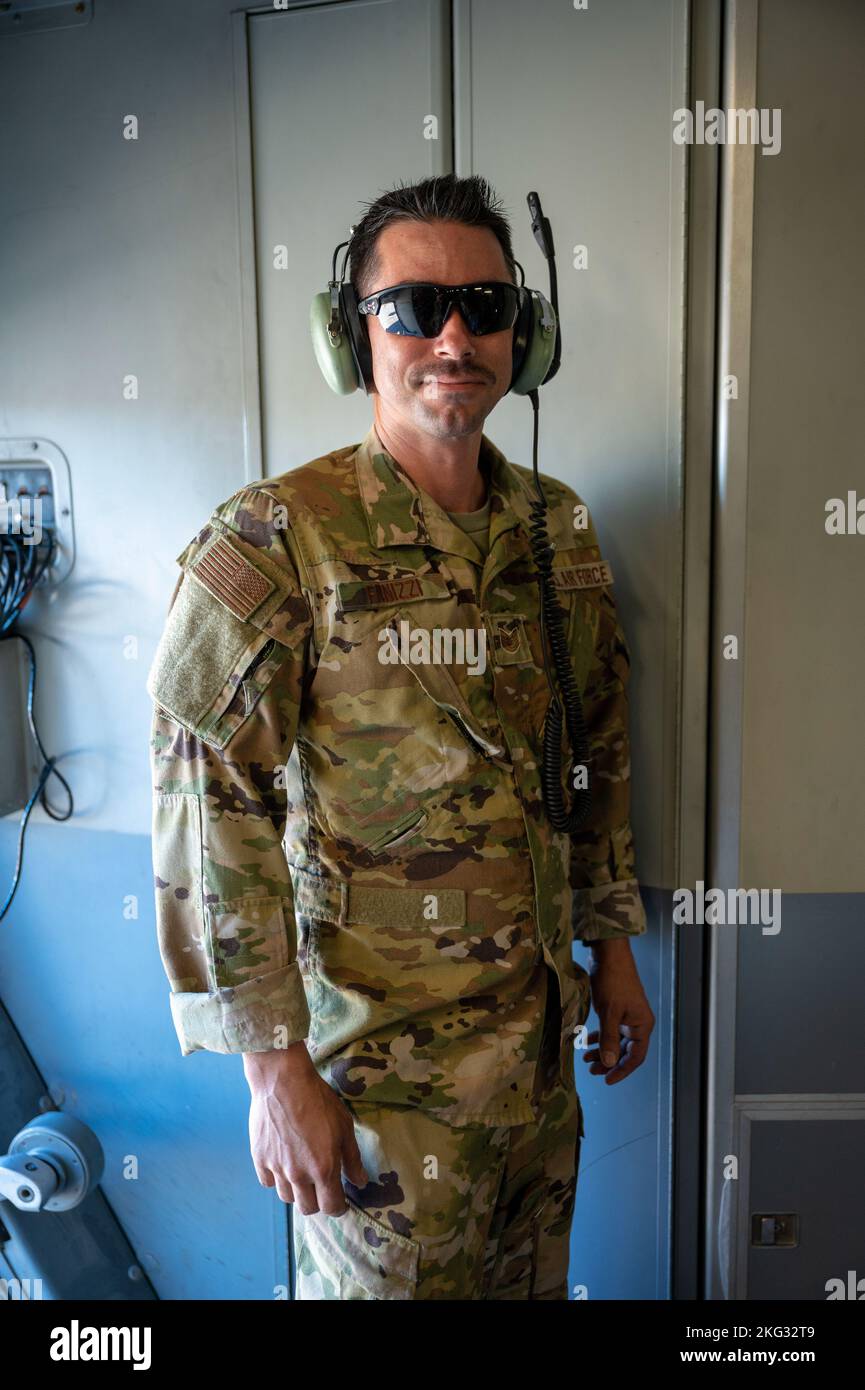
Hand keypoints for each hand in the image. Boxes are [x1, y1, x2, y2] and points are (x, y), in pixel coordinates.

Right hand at [243, 1042, 368, 1214]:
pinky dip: (276, 1178)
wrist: (283, 1081)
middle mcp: (299, 1175)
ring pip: (286, 1197)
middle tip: (320, 1186)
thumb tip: (359, 1181)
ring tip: (301, 1172)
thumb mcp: (344, 1126)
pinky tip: (282, 1162)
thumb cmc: (318, 1100)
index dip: (338, 1207)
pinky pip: (267, 1182)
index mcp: (323, 1169)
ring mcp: (276, 1168)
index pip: (331, 1207)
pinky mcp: (259, 1158)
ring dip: (296, 1190)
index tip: (340, 1200)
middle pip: (307, 1208)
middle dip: (317, 1201)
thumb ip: (352, 1158)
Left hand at [581, 939, 653, 1084]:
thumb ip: (609, 1039)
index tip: (607, 1080)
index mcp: (642, 1025)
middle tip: (592, 1070)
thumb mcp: (609, 1012)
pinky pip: (610, 1030)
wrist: (609, 955)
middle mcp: (638, 1023)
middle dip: (609, 1062)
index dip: (622, 1071)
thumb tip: (609, 1063)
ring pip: (616, 1041)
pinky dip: (600, 1037)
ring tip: (586, 1059)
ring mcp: (627, 1016)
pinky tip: (588, 1042)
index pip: (635, 1057)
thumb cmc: (613, 981)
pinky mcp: (617, 1009)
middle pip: (625, 1051)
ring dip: (603, 1051)